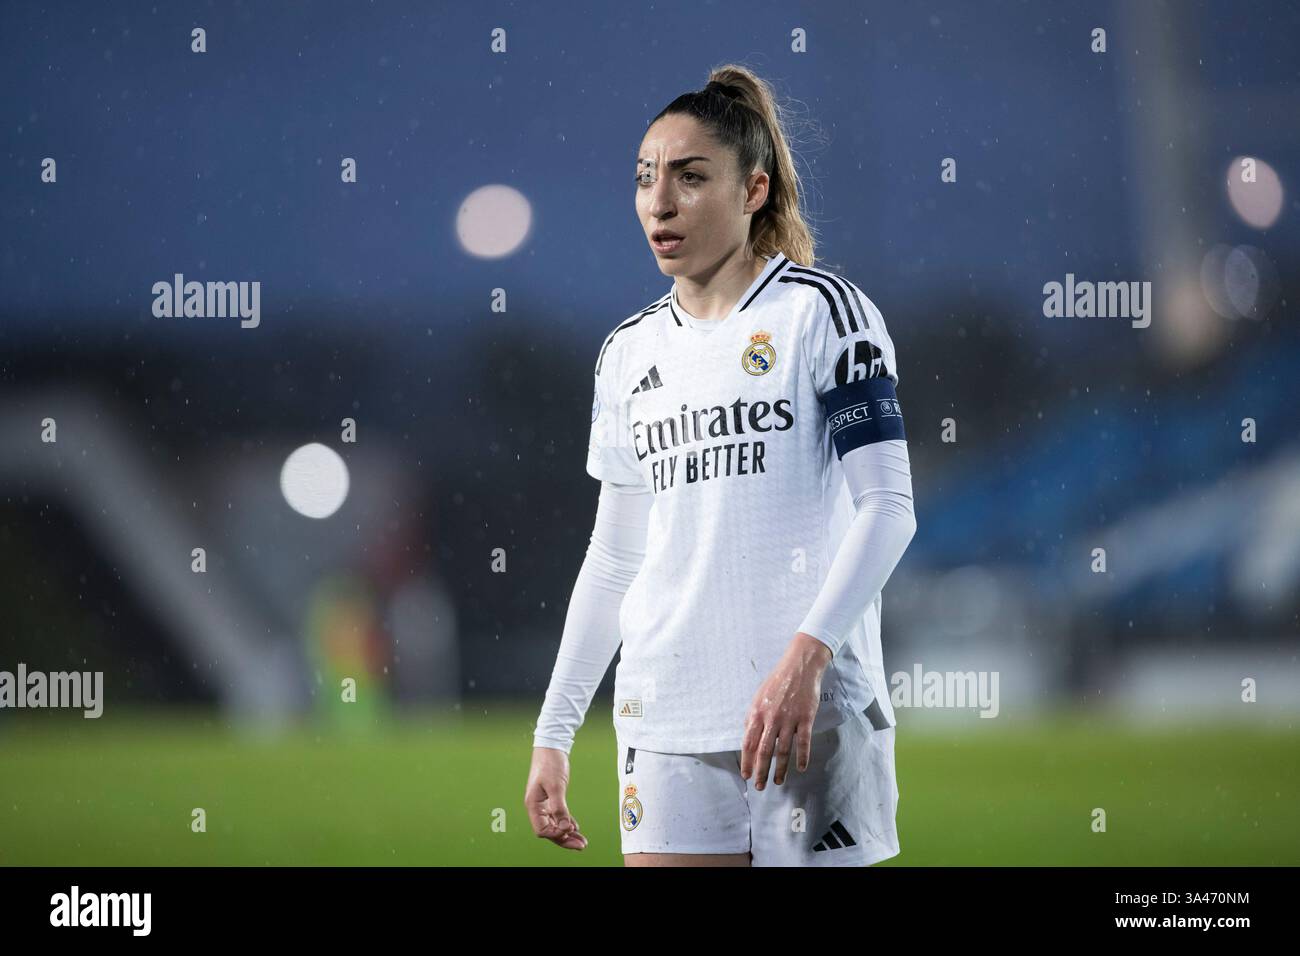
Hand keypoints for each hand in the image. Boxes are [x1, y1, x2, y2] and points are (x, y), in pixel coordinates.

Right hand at [525, 746, 587, 849]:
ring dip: (568, 833)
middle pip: (549, 831)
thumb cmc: (550, 764)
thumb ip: (560, 808)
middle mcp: (537, 807)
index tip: (570, 830)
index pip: (542, 830)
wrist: (551, 746)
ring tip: (582, 841)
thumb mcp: (556, 786)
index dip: (556, 833)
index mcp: (533, 805)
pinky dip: (567, 823)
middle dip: (564, 839)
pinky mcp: (551, 799)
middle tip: (581, 845)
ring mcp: (544, 804)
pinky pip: (558, 817)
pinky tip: (576, 828)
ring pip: (555, 825)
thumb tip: (565, 828)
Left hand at [739, 633, 831, 790]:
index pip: (748, 743)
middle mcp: (771, 718)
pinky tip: (801, 768)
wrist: (799, 667)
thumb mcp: (758, 697)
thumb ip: (753, 718)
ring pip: (783, 750)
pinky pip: (803, 742)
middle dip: (760, 771)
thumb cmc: (777, 682)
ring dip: (780, 769)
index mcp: (757, 713)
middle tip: (759, 786)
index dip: (746, 761)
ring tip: (778, 782)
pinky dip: (802, 757)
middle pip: (764, 751)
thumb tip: (747, 737)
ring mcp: (789, 719)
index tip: (746, 775)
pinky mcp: (805, 718)